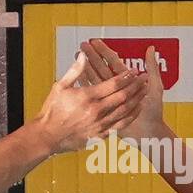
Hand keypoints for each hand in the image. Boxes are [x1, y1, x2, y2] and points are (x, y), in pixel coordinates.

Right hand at [31, 52, 145, 153]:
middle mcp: (95, 111)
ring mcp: (99, 124)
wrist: (48, 136)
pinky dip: (131, 115)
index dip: (125, 76)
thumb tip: (83, 56)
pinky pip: (120, 124)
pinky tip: (136, 108)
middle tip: (143, 79)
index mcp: (87, 97)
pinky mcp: (100, 134)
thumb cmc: (52, 111)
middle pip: (122, 96)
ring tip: (145, 91)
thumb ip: (75, 71)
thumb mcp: (60, 87)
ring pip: (124, 110)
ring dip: (136, 99)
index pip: (112, 84)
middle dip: (134, 86)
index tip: (133, 71)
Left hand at [79, 39, 165, 137]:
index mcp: (128, 85)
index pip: (113, 62)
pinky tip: (79, 75)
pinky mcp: (103, 111)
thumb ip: (153, 68)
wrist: (147, 135)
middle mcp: (116, 94)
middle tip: (84, 43)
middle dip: (93, 56)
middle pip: (101, 69)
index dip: (103, 51)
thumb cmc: (153, 112)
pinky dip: (85, 83)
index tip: (94, 41)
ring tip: (80, 54)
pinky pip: (92, 94)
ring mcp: (108, 103)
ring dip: (88, 67)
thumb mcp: (157, 89)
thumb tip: (151, 49)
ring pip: (95, 80)